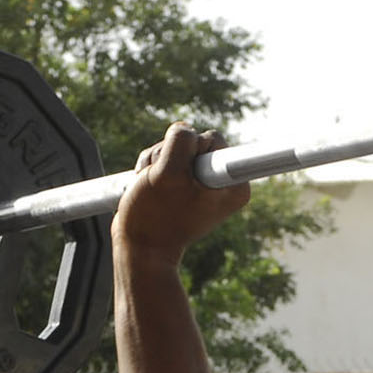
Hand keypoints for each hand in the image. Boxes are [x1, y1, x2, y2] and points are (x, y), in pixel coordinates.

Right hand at [114, 122, 251, 268]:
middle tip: (161, 181)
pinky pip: (168, 156)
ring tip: (152, 185)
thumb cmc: (154, 215)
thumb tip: (186, 127)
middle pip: (195, 140)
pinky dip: (153, 165)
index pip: (213, 140)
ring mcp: (204, 182)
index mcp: (233, 185)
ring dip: (157, 159)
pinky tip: (148, 182)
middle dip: (170, 153)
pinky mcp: (186, 181)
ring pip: (178, 146)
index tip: (190, 175)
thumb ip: (181, 141)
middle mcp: (224, 183)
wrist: (139, 245)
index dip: (192, 150)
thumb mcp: (168, 173)